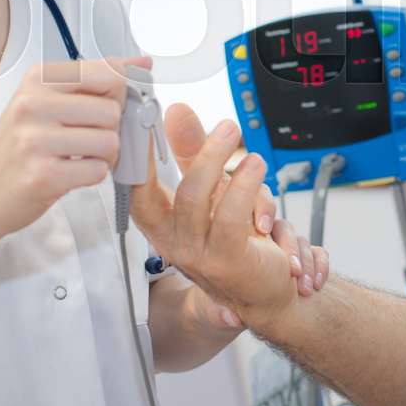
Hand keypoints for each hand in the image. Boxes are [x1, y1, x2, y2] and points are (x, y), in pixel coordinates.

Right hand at [0, 55, 150, 245]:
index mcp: (38, 78)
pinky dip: (91, 176)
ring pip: (110, 141)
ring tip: (77, 157)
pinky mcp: (44, 175)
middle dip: (108, 130)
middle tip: (84, 139)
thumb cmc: (17, 147)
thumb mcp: (46, 101)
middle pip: (112, 110)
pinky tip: (69, 174)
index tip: (105, 105)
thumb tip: (141, 62)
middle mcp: (34, 104)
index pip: (107, 72)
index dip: (118, 94)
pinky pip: (98, 170)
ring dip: (103, 156)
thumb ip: (96, 79)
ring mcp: (36, 140)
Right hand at [132, 104, 329, 329]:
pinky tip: (255, 169)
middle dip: (196, 149)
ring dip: (220, 161)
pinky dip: (244, 187)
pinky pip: (229, 217)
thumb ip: (193, 153)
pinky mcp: (226, 261)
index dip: (136, 156)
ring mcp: (198, 255)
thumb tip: (176, 111)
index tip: (141, 119)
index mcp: (164, 226)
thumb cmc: (238, 243)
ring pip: (196, 197)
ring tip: (244, 142)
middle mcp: (174, 242)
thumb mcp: (213, 192)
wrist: (269, 295)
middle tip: (226, 125)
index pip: (136, 189)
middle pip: (172, 188)